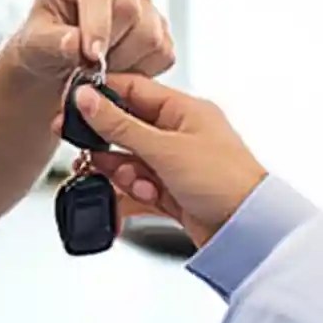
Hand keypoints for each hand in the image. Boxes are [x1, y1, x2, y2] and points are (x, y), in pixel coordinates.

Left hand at [9, 0, 174, 81]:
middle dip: (110, 46)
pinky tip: (118, 69)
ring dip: (125, 61)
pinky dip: (142, 70)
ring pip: (151, 33)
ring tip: (101, 68)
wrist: (57, 62)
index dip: (97, 25)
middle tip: (90, 67)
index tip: (92, 56)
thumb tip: (75, 43)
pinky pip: (164, 52)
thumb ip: (50, 43)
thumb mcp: (32, 45)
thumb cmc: (41, 45)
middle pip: (130, 9)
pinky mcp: (159, 25)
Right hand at [56, 73, 267, 247]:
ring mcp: (176, 164)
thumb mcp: (164, 149)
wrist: (250, 233)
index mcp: (184, 110)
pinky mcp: (173, 193)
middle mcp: (180, 134)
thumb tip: (87, 98)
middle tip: (85, 151)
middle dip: (107, 144)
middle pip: (127, 128)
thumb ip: (119, 125)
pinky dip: (132, 195)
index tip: (73, 105)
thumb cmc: (226, 182)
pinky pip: (139, 188)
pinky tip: (135, 199)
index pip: (133, 89)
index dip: (101, 96)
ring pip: (130, 160)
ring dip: (122, 173)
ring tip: (130, 182)